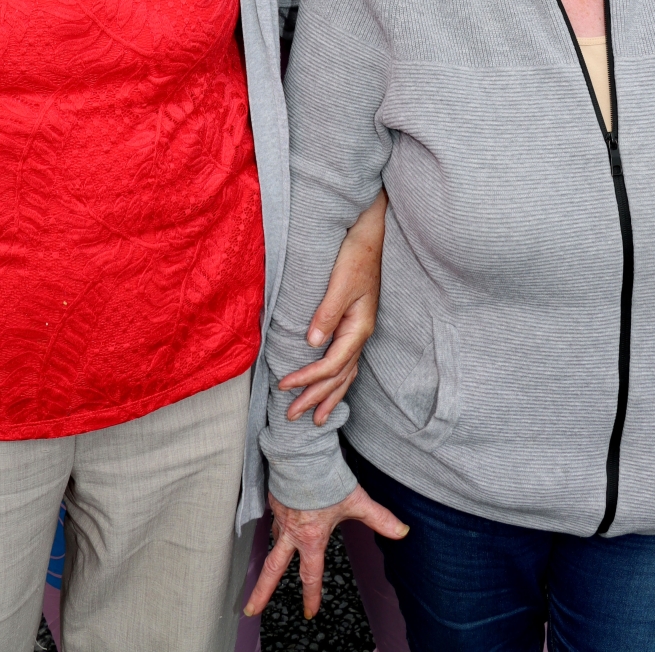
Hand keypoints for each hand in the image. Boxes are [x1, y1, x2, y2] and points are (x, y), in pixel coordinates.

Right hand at [244, 485, 406, 620]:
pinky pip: (273, 521)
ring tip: (264, 573)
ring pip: (271, 544)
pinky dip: (275, 529)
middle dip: (262, 592)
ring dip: (267, 559)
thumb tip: (402, 531)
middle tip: (252, 610)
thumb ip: (379, 519)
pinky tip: (277, 529)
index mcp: (311, 538)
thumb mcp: (356, 501)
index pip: (311, 575)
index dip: (312, 596)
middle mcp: (292, 533)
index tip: (310, 612)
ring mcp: (280, 518)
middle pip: (273, 569)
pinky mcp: (274, 502)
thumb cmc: (327, 478)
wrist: (302, 455)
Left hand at [279, 190, 385, 424]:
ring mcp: (360, 330)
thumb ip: (328, 313)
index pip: (330, 364)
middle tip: (292, 417)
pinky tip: (333, 389)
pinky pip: (347, 362)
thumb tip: (312, 343)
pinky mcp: (356, 324)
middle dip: (315, 398)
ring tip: (315, 419)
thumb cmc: (355, 255)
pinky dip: (339, 380)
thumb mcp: (341, 282)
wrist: (371, 235)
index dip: (307, 379)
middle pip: (338, 376)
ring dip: (329, 396)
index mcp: (358, 327)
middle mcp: (361, 333)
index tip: (283, 386)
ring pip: (346, 374)